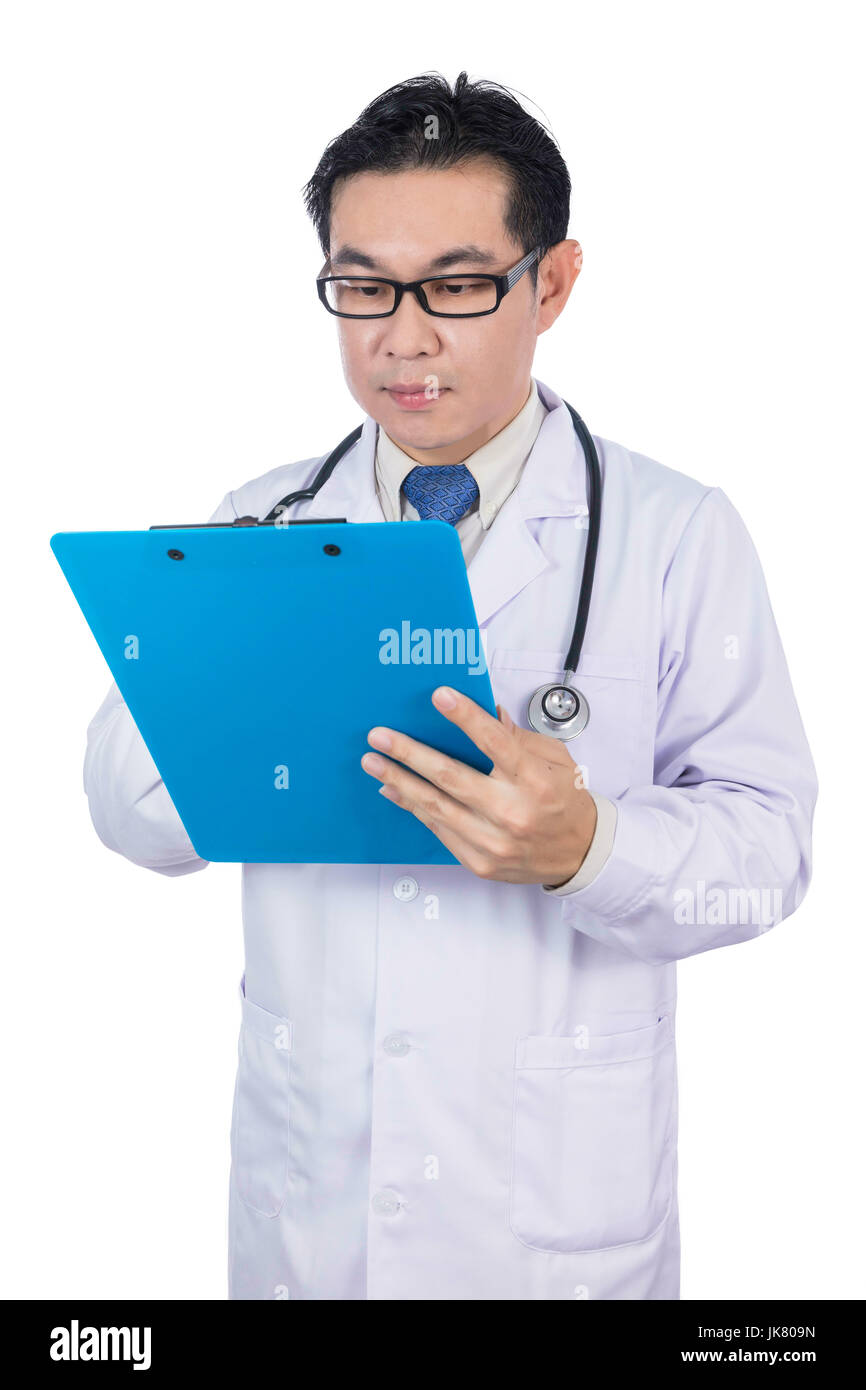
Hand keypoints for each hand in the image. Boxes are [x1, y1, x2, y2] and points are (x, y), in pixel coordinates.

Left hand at [360, 685, 596, 885]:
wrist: (580, 855)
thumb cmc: (566, 803)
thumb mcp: (555, 761)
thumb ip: (518, 738)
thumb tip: (486, 712)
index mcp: (533, 780)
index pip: (494, 742)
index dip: (464, 717)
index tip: (439, 697)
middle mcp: (511, 811)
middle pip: (451, 776)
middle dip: (410, 753)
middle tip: (381, 736)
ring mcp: (493, 841)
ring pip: (435, 806)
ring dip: (399, 781)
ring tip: (374, 762)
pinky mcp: (479, 861)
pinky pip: (438, 829)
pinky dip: (412, 807)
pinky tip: (393, 790)